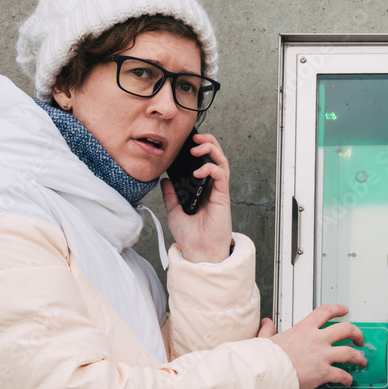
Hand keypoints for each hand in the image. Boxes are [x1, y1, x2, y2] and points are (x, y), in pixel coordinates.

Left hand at [161, 132, 232, 262]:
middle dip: (208, 142)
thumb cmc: (189, 236)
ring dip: (212, 149)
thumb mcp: (173, 211)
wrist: (197, 251)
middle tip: (195, 136)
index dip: (198, 148)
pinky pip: (221, 175)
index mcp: (201, 189)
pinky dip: (211, 168)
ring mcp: (218, 191)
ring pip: (222, 161)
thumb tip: (165, 180)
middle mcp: (211, 187)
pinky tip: (199, 171)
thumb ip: (170, 194)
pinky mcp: (223, 196)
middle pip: (216, 157)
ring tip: (198, 146)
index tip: (186, 142)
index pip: (203, 161)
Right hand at [257, 305, 365, 388]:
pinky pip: (342, 375)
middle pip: (346, 329)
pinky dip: (347, 378)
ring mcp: (322, 356)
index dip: (338, 309)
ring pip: (350, 352)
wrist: (268, 373)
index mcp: (304, 329)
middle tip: (359, 338)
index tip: (344, 310)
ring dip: (359, 357)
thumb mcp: (265, 339)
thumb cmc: (266, 358)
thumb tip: (266, 323)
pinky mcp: (323, 372)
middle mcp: (317, 339)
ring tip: (362, 360)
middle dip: (357, 333)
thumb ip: (268, 330)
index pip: (325, 312)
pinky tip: (348, 381)